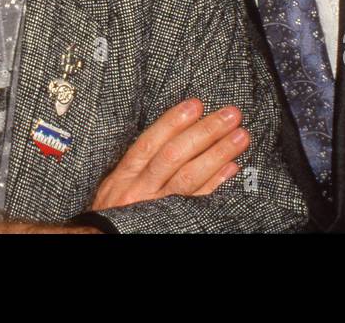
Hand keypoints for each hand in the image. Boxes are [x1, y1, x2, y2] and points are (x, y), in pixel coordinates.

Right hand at [89, 98, 248, 210]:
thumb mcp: (116, 184)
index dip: (173, 121)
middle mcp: (140, 190)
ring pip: (188, 178)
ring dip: (217, 154)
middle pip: (174, 156)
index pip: (150, 142)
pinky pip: (197, 203)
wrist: (103, 240)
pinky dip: (215, 183)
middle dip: (204, 132)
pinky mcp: (172, 224)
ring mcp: (157, 208)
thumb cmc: (114, 212)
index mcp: (124, 176)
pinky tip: (231, 167)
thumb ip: (139, 163)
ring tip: (240, 137)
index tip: (196, 104)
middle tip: (230, 115)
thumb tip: (176, 130)